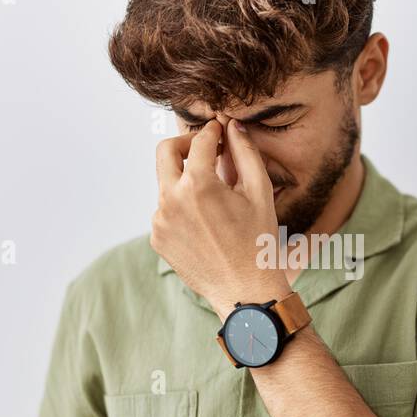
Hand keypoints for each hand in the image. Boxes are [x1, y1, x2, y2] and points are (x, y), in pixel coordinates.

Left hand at [152, 118, 290, 315]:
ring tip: (214, 197)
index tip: (220, 130)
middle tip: (204, 149)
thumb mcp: (259, 193)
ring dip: (186, 180)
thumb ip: (245, 152)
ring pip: (167, 183)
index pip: (200, 141)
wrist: (244, 290)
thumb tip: (233, 126)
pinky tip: (206, 224)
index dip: (213, 131)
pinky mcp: (157, 237)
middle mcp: (171, 200)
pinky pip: (165, 210)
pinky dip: (182, 207)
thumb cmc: (257, 242)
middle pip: (165, 152)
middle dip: (185, 143)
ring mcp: (159, 220)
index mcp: (198, 185)